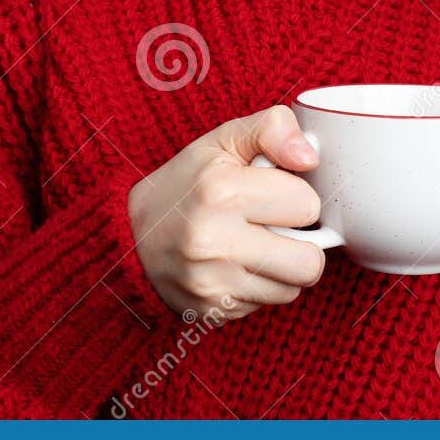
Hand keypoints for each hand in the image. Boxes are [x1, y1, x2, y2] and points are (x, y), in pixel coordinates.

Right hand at [127, 104, 325, 321]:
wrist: (129, 234)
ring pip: (291, 289)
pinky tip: (234, 267)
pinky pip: (264, 307)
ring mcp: (210, 283)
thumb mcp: (223, 140)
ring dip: (282, 268)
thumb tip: (310, 157)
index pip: (308, 206)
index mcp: (222, 191)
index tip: (273, 194)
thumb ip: (273, 128)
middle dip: (301, 242)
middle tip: (276, 226)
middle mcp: (214, 241)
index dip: (297, 197)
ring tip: (254, 246)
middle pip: (309, 262)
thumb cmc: (186, 184)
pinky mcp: (209, 311)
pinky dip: (257, 287)